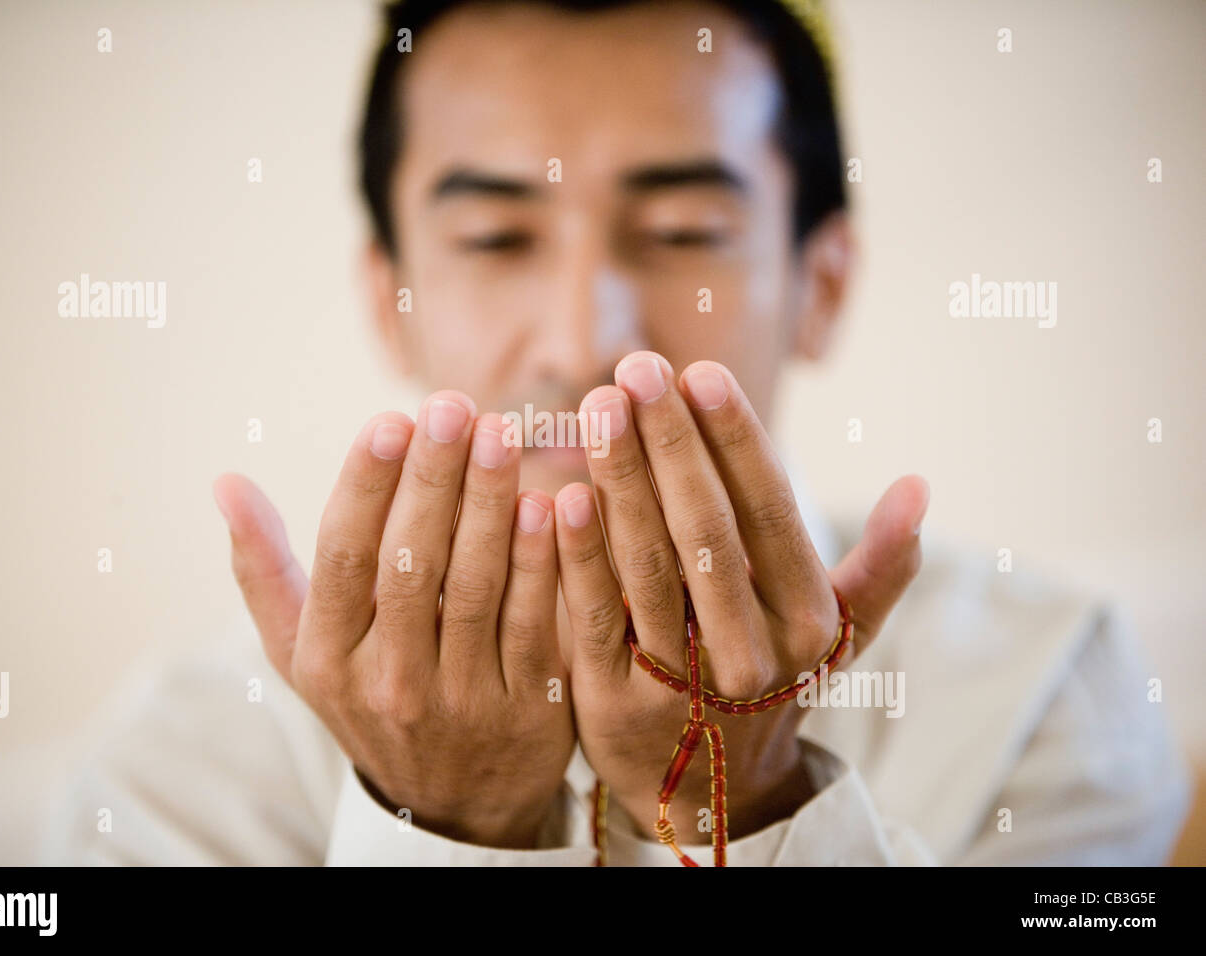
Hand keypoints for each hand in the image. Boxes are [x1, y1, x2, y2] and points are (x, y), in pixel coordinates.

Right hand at [213, 393, 574, 848]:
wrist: (452, 805)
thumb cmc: (372, 697)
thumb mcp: (303, 651)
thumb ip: (264, 569)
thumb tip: (226, 483)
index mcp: (327, 657)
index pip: (343, 558)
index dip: (366, 486)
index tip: (390, 419)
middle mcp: (388, 681)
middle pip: (409, 565)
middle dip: (431, 480)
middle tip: (453, 407)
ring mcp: (459, 700)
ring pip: (473, 588)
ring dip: (488, 505)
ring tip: (501, 435)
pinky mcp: (526, 710)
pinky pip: (531, 624)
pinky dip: (538, 561)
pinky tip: (548, 504)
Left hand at [554, 353, 928, 843]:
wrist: (712, 791)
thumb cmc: (772, 680)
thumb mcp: (836, 634)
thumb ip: (879, 564)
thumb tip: (919, 486)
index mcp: (807, 622)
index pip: (769, 513)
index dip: (733, 440)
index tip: (700, 371)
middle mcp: (750, 652)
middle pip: (705, 529)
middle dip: (671, 442)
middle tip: (638, 368)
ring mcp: (681, 680)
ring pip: (647, 562)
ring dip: (621, 477)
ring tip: (600, 404)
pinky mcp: (613, 700)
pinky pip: (595, 612)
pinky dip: (579, 551)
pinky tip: (562, 491)